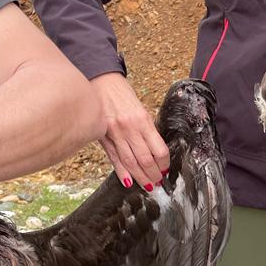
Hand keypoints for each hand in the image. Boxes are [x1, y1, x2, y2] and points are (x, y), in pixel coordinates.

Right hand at [91, 72, 169, 189]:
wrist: (99, 80)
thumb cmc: (122, 94)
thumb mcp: (141, 110)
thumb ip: (147, 130)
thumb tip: (156, 153)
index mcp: (143, 120)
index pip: (159, 150)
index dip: (164, 163)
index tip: (165, 170)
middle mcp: (130, 128)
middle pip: (145, 159)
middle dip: (153, 174)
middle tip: (158, 182)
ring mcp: (115, 133)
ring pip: (130, 162)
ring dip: (140, 176)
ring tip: (147, 185)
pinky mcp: (103, 136)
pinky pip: (114, 158)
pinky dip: (122, 171)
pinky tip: (128, 181)